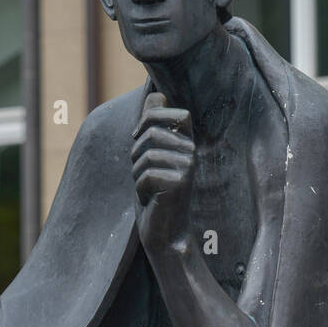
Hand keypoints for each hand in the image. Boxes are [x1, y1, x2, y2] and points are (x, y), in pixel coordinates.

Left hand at [131, 91, 194, 248]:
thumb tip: (156, 95)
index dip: (146, 120)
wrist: (164, 231)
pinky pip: (146, 175)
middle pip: (150, 132)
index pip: (167, 109)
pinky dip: (141, 189)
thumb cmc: (155, 194)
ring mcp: (188, 166)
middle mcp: (191, 150)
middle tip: (144, 174)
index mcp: (186, 140)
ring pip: (146, 154)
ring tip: (148, 188)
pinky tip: (152, 199)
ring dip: (137, 174)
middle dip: (136, 154)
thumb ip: (152, 127)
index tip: (138, 139)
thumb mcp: (150, 156)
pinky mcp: (181, 183)